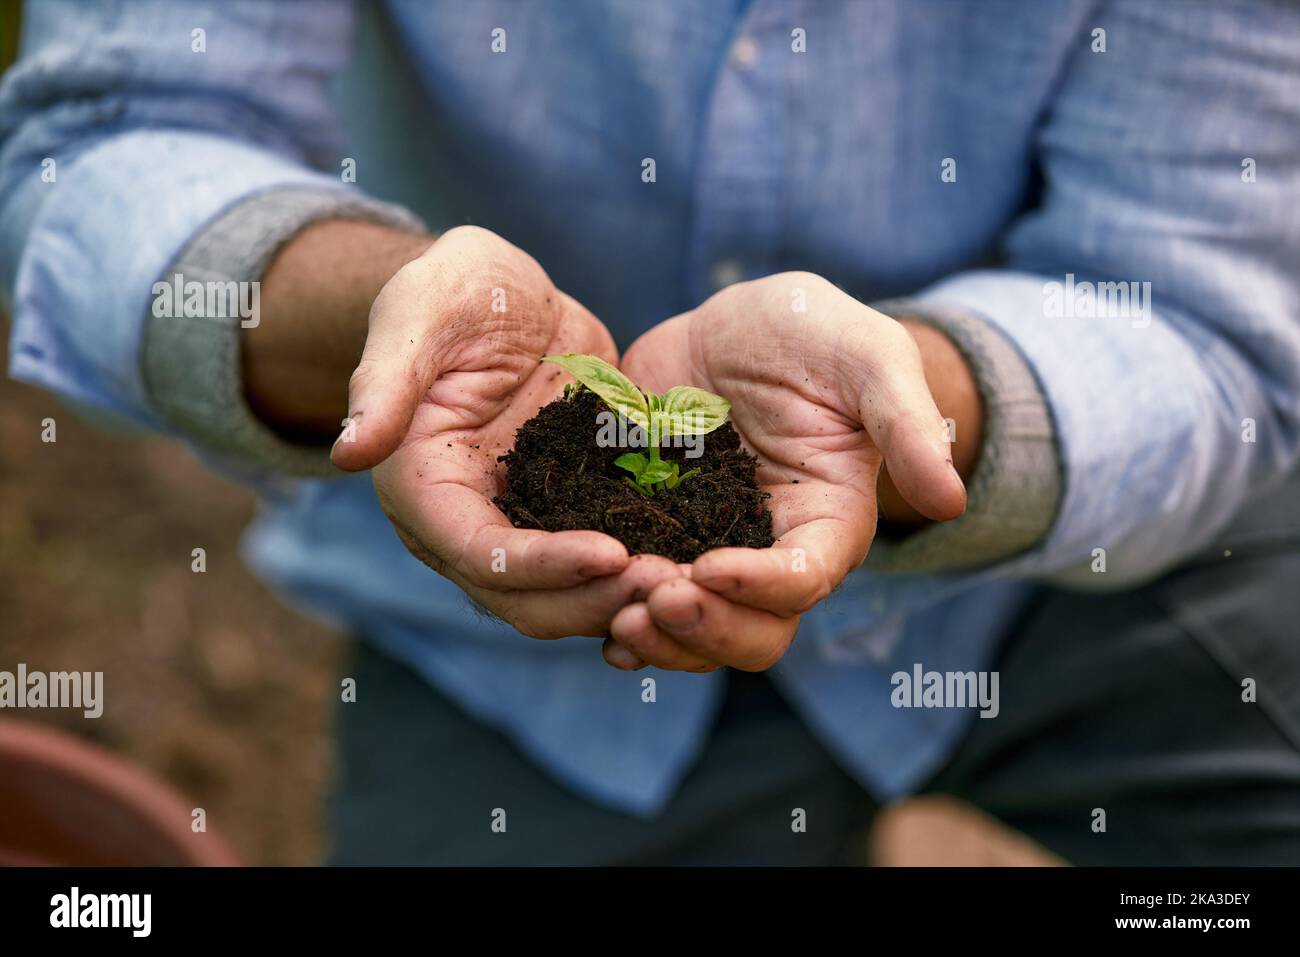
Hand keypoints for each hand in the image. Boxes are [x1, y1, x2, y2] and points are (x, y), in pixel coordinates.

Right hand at [331, 226, 681, 636]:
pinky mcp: (572, 513)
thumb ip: (386, 378)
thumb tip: (348, 449)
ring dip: (624, 599)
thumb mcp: (419, 311)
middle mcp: (469, 523)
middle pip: (525, 599)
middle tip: (667, 583)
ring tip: (690, 579)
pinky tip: (701, 560)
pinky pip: (607, 560)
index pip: (477, 552)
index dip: (539, 565)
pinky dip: (644, 569)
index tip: (610, 553)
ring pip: (569, 595)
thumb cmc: (453, 290)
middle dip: (592, 599)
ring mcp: (524, 525)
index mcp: (424, 488)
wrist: (507, 296)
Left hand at [610, 272, 968, 671]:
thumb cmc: (818, 335)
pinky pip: (636, 591)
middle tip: (653, 599)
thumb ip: (907, 423)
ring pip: (692, 625)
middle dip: (705, 628)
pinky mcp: (653, 532)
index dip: (762, 587)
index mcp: (829, 521)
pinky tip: (585, 611)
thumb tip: (951, 498)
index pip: (806, 579)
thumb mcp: (869, 357)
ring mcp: (708, 547)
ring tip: (615, 615)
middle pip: (752, 630)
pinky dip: (612, 610)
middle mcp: (769, 551)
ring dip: (656, 633)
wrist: (740, 327)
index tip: (711, 568)